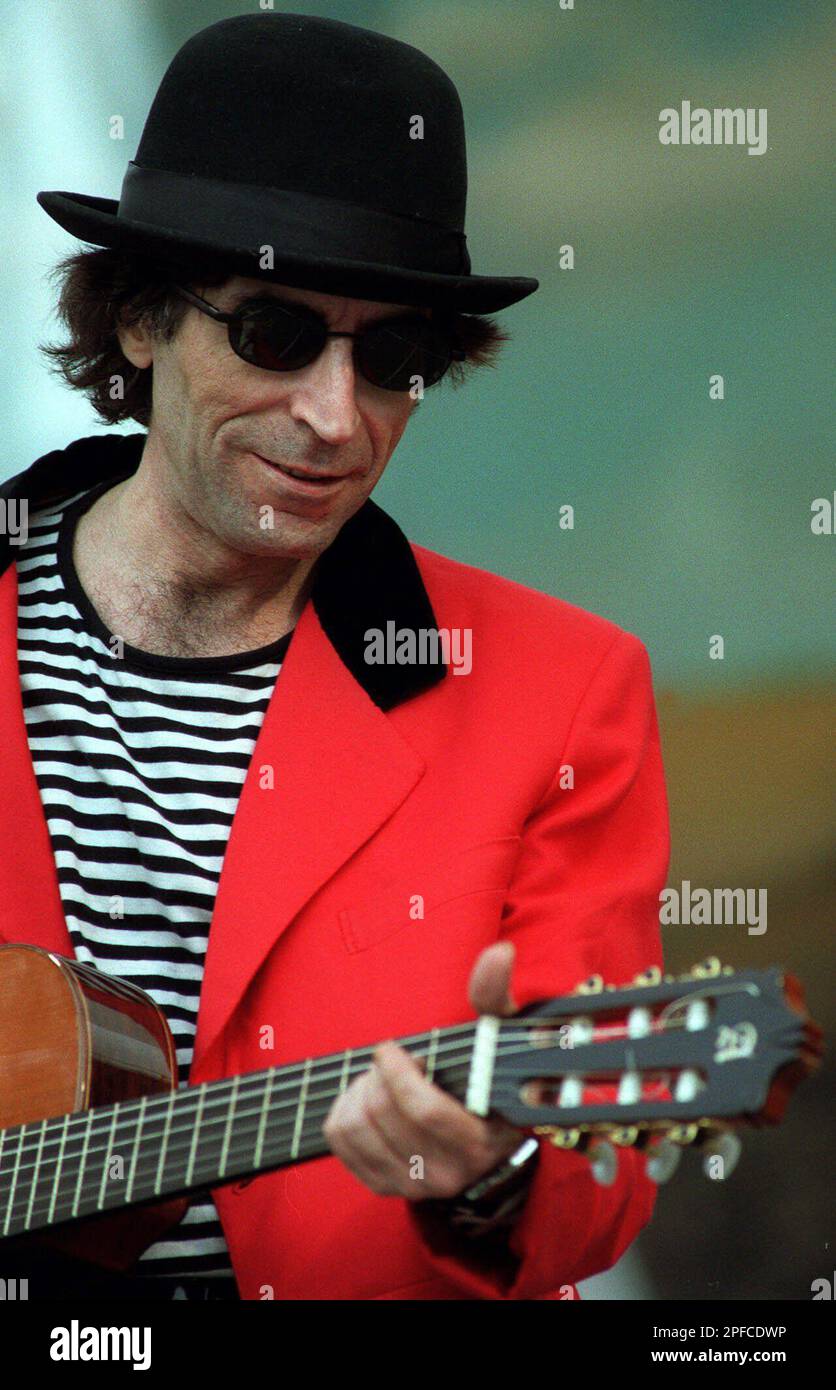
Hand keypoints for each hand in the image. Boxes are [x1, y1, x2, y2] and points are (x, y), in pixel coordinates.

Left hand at [323, 941, 522, 1200]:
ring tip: (379, 1077)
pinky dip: (343, 1110)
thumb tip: (499, 953)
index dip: (398, 1072)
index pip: (425, 1111)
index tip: (391, 1048)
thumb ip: (495, 994)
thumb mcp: (498, 1034)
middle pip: (383, 1114)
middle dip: (378, 1075)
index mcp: (482, 1140)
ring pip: (357, 1128)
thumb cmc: (489, 1072)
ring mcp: (416, 1185)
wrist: (482, 1130)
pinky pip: (340, 1143)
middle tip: (390, 1059)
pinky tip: (367, 1097)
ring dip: (359, 1090)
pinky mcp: (386, 1186)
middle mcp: (450, 1174)